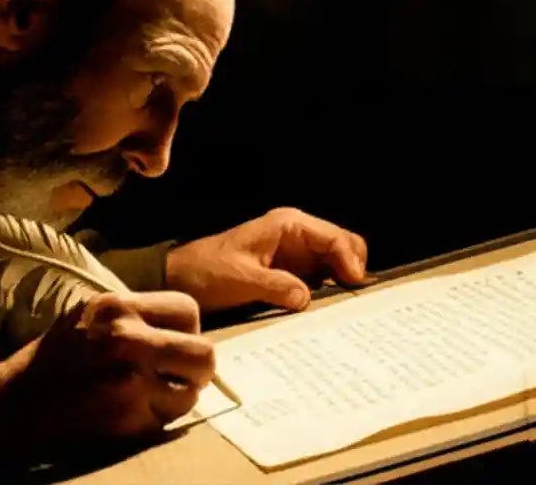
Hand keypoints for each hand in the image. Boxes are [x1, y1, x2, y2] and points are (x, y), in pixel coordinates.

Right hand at [0, 291, 214, 460]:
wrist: (16, 402)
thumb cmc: (55, 357)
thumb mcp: (89, 314)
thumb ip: (134, 315)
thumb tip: (180, 327)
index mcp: (117, 307)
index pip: (188, 310)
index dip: (190, 330)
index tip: (177, 342)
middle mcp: (128, 339)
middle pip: (204, 353)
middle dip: (199, 368)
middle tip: (183, 375)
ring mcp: (131, 381)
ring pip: (191, 392)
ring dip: (179, 396)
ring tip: (153, 394)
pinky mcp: (128, 418)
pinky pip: (168, 419)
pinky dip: (158, 417)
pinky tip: (134, 410)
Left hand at [165, 207, 367, 311]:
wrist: (181, 278)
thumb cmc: (207, 271)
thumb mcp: (241, 279)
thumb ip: (276, 285)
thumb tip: (307, 298)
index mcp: (287, 225)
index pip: (334, 237)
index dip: (349, 259)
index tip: (353, 284)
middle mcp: (297, 235)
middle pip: (343, 246)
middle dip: (353, 268)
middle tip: (353, 297)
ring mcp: (295, 254)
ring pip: (336, 263)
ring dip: (342, 282)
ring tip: (346, 307)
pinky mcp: (290, 273)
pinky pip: (320, 279)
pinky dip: (329, 292)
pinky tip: (329, 310)